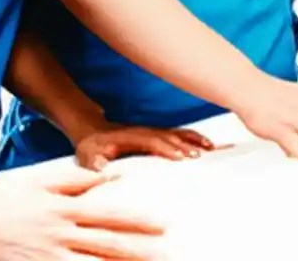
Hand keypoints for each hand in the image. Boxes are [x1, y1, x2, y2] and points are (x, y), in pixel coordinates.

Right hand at [0, 166, 163, 259]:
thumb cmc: (12, 199)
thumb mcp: (45, 182)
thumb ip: (79, 181)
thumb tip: (111, 176)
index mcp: (65, 209)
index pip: (109, 216)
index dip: (137, 221)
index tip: (162, 225)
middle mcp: (60, 233)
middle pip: (106, 245)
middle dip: (138, 250)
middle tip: (166, 253)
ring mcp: (48, 255)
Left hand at [75, 124, 214, 170]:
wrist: (93, 131)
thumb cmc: (91, 148)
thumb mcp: (87, 155)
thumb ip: (94, 161)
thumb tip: (101, 165)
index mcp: (129, 137)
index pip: (151, 140)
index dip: (166, 148)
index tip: (179, 157)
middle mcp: (145, 131)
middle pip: (168, 136)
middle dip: (184, 145)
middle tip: (199, 157)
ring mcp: (153, 131)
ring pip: (177, 133)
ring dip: (194, 139)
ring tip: (211, 148)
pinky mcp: (158, 134)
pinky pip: (179, 134)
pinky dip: (195, 138)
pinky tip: (208, 145)